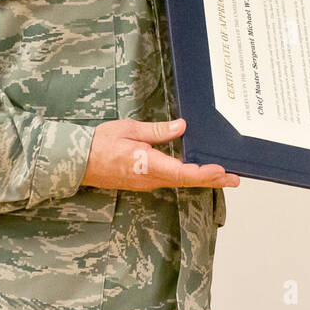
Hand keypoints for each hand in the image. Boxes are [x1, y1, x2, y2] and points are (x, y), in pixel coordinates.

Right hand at [81, 118, 238, 189]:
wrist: (74, 162)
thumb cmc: (98, 143)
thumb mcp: (129, 129)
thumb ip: (156, 131)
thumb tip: (181, 127)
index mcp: (146, 164)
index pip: (181, 173)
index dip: (203, 174)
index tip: (221, 171)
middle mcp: (148, 178)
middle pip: (186, 181)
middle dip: (212, 180)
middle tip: (235, 179)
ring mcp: (145, 182)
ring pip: (179, 182)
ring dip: (202, 179)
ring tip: (223, 176)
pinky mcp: (142, 181)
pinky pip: (170, 180)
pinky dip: (188, 177)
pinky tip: (197, 173)